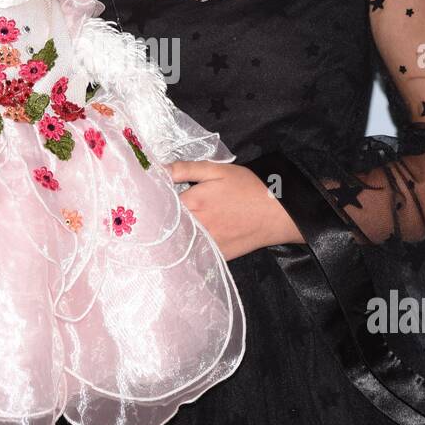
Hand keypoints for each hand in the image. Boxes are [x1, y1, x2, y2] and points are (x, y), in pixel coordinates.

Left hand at [160, 160, 304, 259]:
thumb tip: (157, 170)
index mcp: (193, 202)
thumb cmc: (247, 187)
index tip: (146, 200)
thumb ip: (185, 169)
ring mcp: (206, 243)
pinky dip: (188, 250)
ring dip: (172, 236)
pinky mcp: (216, 255)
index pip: (160, 205)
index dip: (154, 202)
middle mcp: (196, 225)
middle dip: (160, 220)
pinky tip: (185, 244)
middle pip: (167, 226)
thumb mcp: (217, 170)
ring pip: (178, 242)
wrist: (277, 213)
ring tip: (164, 231)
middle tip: (150, 217)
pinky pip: (194, 255)